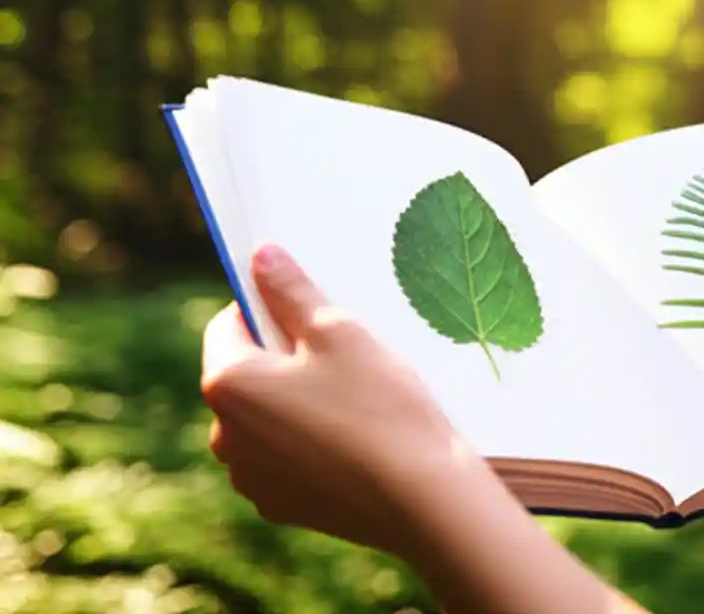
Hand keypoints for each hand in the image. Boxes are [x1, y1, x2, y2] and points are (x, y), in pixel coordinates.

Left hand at [202, 244, 457, 556]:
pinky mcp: (280, 505)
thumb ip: (292, 290)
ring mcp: (249, 477)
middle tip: (345, 356)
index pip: (227, 324)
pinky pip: (284, 458)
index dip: (268, 308)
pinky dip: (310, 443)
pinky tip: (356, 440)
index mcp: (228, 383)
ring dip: (297, 402)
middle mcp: (224, 434)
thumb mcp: (340, 332)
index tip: (312, 311)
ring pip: (266, 418)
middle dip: (285, 359)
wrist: (421, 499)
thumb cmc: (381, 406)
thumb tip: (260, 255)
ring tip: (356, 402)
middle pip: (246, 374)